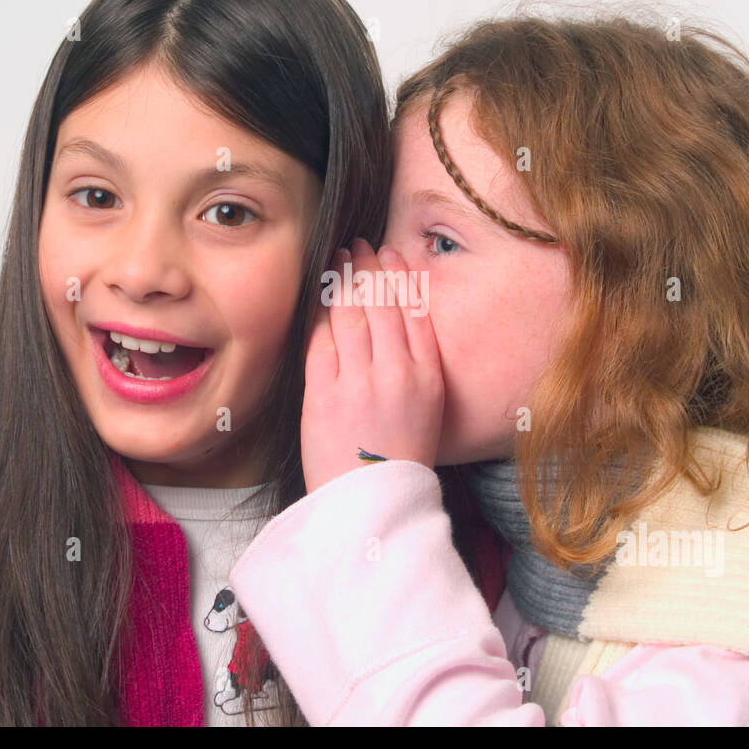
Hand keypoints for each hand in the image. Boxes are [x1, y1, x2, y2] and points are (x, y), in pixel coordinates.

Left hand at [300, 238, 443, 492]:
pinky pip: (321, 341)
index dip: (402, 278)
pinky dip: (321, 313)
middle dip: (371, 268)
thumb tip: (400, 321)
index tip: (393, 255)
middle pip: (383, 305)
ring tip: (341, 257)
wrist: (371, 505)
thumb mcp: (426, 409)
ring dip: (345, 281)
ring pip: (352, 315)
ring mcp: (359, 383)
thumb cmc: (397, 459)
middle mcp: (396, 375)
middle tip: (362, 244)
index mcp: (427, 378)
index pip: (414, 313)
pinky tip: (320, 295)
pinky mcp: (325, 394)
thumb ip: (417, 365)